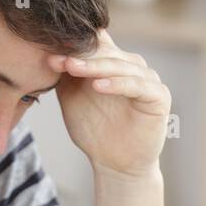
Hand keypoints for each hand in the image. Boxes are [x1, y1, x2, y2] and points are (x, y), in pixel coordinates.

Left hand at [48, 28, 170, 176]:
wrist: (115, 163)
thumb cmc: (94, 130)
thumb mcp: (73, 97)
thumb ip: (65, 74)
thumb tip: (47, 51)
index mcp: (113, 61)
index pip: (96, 41)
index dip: (73, 43)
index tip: (47, 47)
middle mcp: (132, 65)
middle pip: (106, 51)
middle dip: (79, 54)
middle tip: (56, 57)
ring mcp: (148, 78)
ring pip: (119, 66)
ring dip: (94, 66)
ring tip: (72, 67)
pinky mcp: (159, 96)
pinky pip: (136, 85)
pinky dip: (117, 84)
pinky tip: (98, 86)